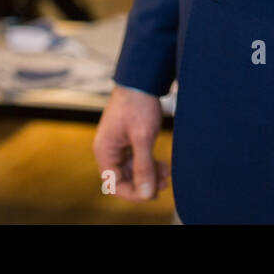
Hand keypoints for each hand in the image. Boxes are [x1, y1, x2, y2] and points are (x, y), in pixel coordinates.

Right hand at [92, 85, 169, 201]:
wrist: (141, 79)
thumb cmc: (138, 104)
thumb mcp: (142, 137)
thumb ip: (144, 166)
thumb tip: (146, 193)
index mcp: (105, 150)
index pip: (114, 184)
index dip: (133, 193)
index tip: (152, 194)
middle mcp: (109, 150)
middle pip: (124, 178)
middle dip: (144, 183)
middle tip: (165, 184)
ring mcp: (119, 145)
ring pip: (133, 170)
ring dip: (150, 174)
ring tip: (168, 174)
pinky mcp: (129, 140)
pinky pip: (138, 160)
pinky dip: (150, 164)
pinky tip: (164, 166)